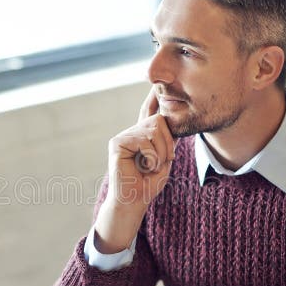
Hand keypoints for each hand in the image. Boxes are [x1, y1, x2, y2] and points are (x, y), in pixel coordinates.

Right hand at [92, 87, 177, 252]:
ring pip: (154, 129)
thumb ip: (166, 138)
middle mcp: (131, 132)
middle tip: (164, 161)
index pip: (148, 111)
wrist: (135, 201)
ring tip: (152, 166)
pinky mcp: (117, 143)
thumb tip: (165, 116)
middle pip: (159, 119)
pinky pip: (144, 140)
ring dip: (161, 152)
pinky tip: (144, 167)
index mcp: (142, 135)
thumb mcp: (164, 158)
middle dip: (168, 142)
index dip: (153, 97)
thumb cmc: (149, 184)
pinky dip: (152, 156)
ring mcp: (123, 136)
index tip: (157, 84)